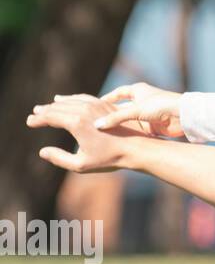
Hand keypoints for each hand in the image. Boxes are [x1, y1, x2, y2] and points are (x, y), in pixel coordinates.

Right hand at [26, 94, 140, 172]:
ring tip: (46, 107)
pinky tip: (67, 101)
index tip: (29, 123)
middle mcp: (85, 110)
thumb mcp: (80, 164)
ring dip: (57, 104)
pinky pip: (84, 98)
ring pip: (71, 100)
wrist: (136, 147)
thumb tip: (43, 152)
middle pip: (59, 107)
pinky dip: (72, 99)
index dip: (38, 119)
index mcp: (76, 123)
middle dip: (45, 110)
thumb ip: (59, 158)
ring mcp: (96, 105)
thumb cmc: (109, 158)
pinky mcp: (105, 104)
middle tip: (34, 114)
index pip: (51, 116)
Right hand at [92, 82, 183, 136]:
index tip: (92, 107)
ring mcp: (147, 114)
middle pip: (121, 109)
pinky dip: (128, 135)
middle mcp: (142, 101)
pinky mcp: (152, 126)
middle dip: (110, 116)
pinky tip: (119, 141)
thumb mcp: (135, 110)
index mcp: (138, 90)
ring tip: (103, 135)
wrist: (185, 116)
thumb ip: (116, 118)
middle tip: (95, 124)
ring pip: (128, 122)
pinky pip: (136, 131)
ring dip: (119, 128)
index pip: (118, 93)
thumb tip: (97, 125)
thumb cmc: (162, 106)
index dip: (106, 100)